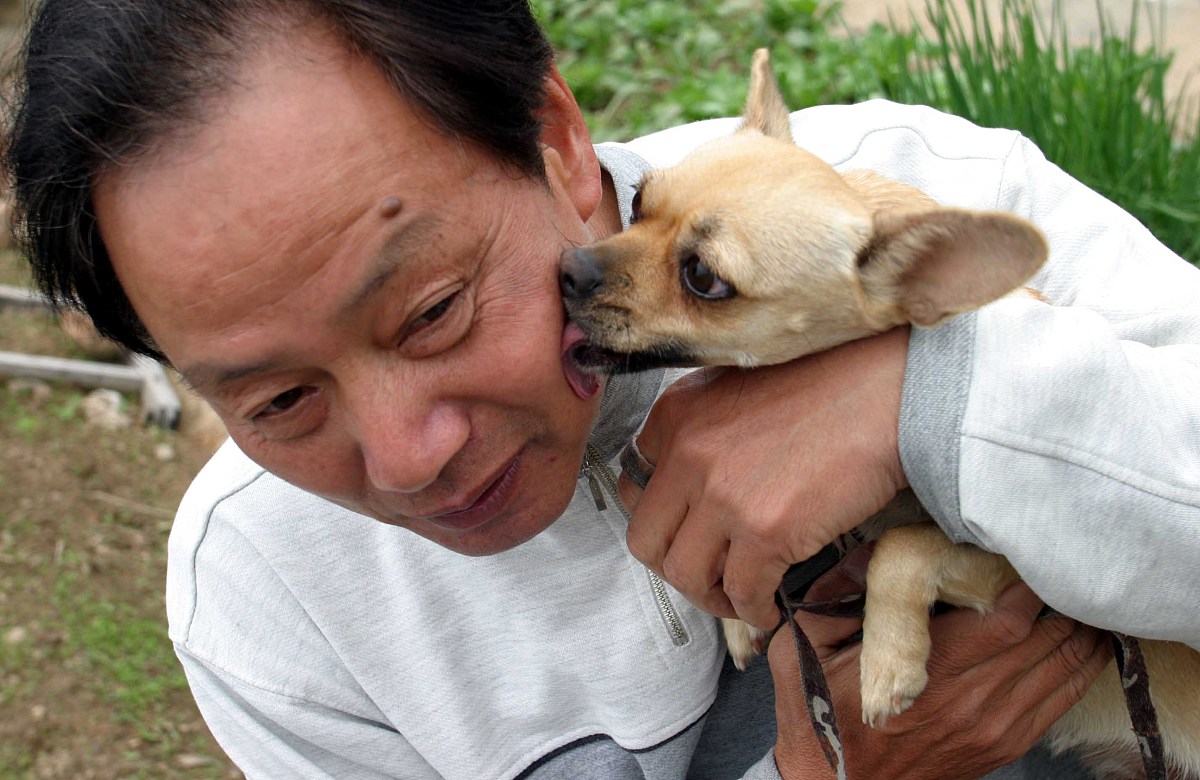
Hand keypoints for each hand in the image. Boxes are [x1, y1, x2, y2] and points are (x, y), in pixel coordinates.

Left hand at [618, 328, 909, 628]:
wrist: (886, 392)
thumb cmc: (827, 384)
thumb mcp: (736, 386)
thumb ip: (701, 429)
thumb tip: (690, 484)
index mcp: (674, 415)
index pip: (632, 486)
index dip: (660, 519)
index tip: (684, 533)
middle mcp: (686, 454)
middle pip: (646, 541)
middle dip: (673, 567)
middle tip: (705, 575)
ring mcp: (722, 495)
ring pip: (685, 575)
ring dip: (710, 597)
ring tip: (737, 596)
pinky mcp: (765, 531)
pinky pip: (743, 592)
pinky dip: (754, 610)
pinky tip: (770, 607)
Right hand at [771, 559, 1111, 778]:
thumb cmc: (818, 715)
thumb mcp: (805, 647)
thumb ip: (834, 596)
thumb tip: (863, 551)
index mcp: (931, 670)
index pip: (1007, 619)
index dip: (1026, 584)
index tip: (1020, 555)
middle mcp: (972, 700)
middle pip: (1045, 639)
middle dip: (1057, 599)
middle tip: (1054, 566)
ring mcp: (993, 727)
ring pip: (1062, 668)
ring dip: (1076, 630)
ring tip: (1076, 597)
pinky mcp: (1003, 745)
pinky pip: (1059, 702)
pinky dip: (1078, 668)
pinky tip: (1081, 642)